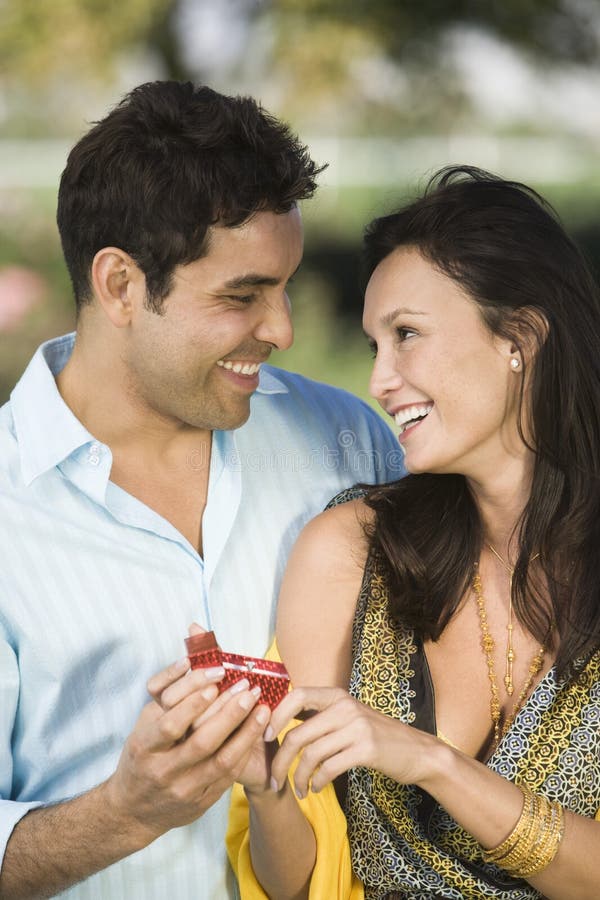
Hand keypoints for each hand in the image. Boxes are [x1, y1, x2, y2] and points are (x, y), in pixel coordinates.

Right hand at [103, 647, 270, 841]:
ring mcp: (184, 790)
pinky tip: (257, 731)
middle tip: (249, 688)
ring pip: (222, 761)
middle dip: (230, 713)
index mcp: (145, 747)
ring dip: (246, 732)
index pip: (170, 724)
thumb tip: (193, 659)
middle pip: (202, 742)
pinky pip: (229, 776)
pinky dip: (245, 750)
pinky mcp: (201, 803)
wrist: (133, 810)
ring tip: (262, 707)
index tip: (216, 680)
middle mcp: (164, 771)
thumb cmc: (142, 754)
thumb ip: (168, 694)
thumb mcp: (145, 723)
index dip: (194, 702)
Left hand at [266, 686, 429, 798]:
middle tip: (274, 778)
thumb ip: (321, 716)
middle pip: (297, 733)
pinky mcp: (366, 750)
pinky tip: (316, 787)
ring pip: (310, 754)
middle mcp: (345, 707)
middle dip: (280, 759)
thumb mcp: (349, 716)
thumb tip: (281, 720)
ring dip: (298, 777)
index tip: (265, 738)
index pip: (297, 695)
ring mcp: (356, 727)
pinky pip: (328, 767)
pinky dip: (317, 781)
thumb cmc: (378, 736)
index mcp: (337, 695)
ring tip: (299, 789)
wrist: (417, 752)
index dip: (276, 715)